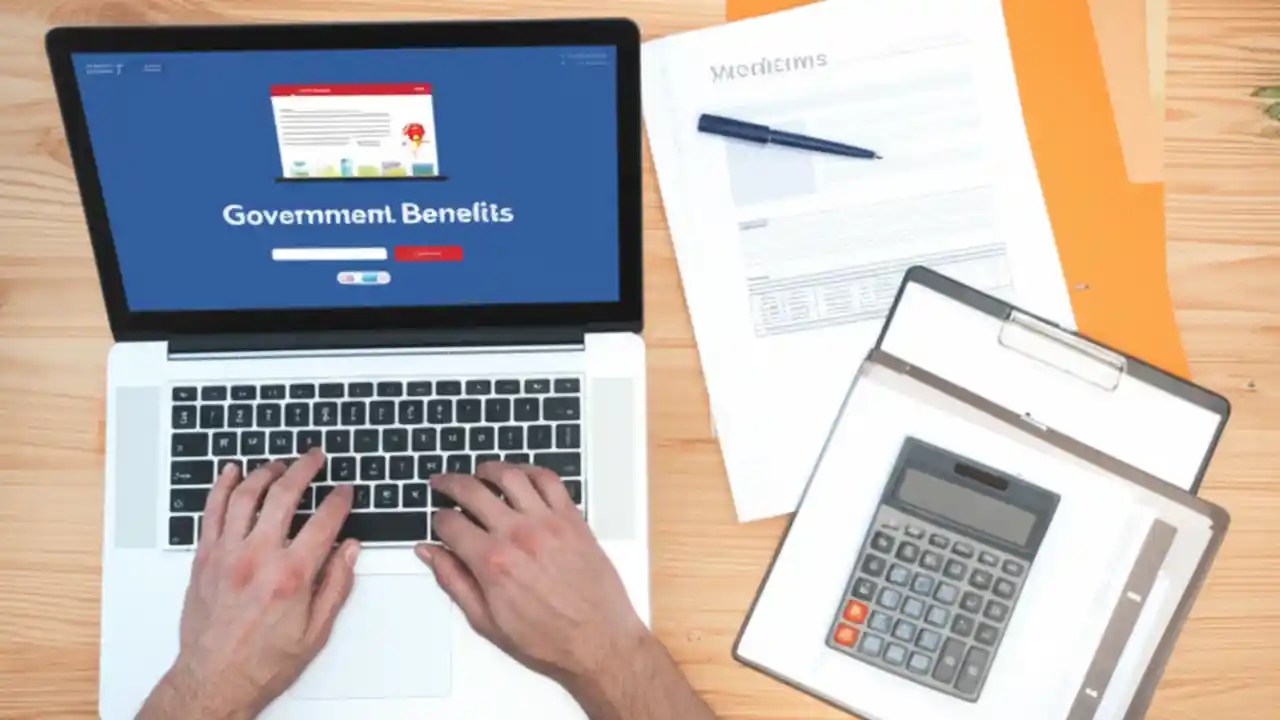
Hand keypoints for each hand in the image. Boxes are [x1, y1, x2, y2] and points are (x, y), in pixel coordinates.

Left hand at [138, 450, 359, 719]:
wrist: (214, 680)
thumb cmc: (263, 662)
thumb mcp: (316, 631)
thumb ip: (336, 585)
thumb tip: (350, 550)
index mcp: (291, 576)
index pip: (323, 521)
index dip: (339, 500)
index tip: (345, 490)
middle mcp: (258, 558)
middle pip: (284, 495)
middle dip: (304, 469)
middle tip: (315, 457)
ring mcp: (226, 554)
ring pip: (246, 495)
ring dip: (265, 472)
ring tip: (280, 464)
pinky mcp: (204, 558)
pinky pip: (212, 511)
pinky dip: (222, 486)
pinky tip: (231, 473)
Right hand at [416, 463, 646, 688]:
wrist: (598, 640)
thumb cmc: (547, 638)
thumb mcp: (487, 621)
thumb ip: (454, 581)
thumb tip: (429, 552)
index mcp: (492, 563)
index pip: (450, 524)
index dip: (438, 521)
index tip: (439, 523)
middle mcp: (518, 535)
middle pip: (472, 491)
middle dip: (449, 483)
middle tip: (442, 483)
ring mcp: (548, 522)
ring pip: (510, 476)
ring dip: (488, 469)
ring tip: (479, 473)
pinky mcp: (572, 518)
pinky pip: (549, 480)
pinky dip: (530, 470)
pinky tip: (520, 477)